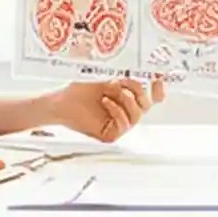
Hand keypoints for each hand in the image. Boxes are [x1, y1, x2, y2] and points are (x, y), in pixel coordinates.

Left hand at [49, 76, 166, 142]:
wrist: (60, 102)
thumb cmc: (77, 93)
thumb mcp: (104, 83)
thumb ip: (123, 84)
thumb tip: (139, 81)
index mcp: (124, 102)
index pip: (147, 100)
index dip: (157, 92)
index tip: (158, 81)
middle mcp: (123, 115)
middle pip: (146, 107)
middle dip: (139, 93)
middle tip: (125, 84)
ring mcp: (117, 126)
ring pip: (137, 116)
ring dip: (126, 100)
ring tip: (110, 92)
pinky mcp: (110, 136)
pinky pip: (124, 125)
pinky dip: (117, 111)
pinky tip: (106, 102)